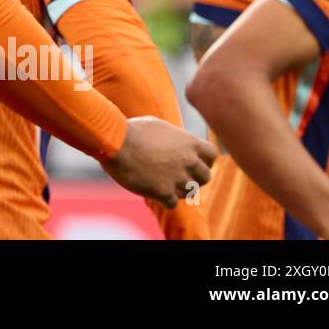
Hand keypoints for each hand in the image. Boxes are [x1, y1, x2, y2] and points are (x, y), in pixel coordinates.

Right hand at [101, 116, 216, 208]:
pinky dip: (163, 199)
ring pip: (190, 192)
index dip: (204, 160)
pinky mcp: (164, 192)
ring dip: (178, 189)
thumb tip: (175, 139)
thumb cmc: (132, 131)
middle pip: (206, 177)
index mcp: (189, 142)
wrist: (116, 143)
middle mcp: (188, 161)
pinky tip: (152, 190)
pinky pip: (172, 203)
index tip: (193, 162)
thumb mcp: (157, 126)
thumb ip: (172, 137)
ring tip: (162, 183)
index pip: (212, 155)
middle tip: (179, 176)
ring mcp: (178, 178)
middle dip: (194, 178)